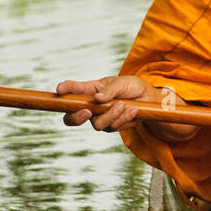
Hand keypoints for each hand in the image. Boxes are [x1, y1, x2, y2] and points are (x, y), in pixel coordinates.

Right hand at [55, 75, 196, 139]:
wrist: (151, 102)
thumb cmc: (135, 87)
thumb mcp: (125, 82)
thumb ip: (110, 89)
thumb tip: (97, 99)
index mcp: (91, 89)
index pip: (72, 90)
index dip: (64, 90)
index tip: (59, 90)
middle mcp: (91, 105)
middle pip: (71, 117)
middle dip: (76, 117)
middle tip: (88, 111)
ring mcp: (100, 118)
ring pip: (96, 124)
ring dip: (112, 115)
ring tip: (126, 105)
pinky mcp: (112, 126)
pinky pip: (112, 128)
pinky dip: (123, 119)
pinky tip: (133, 111)